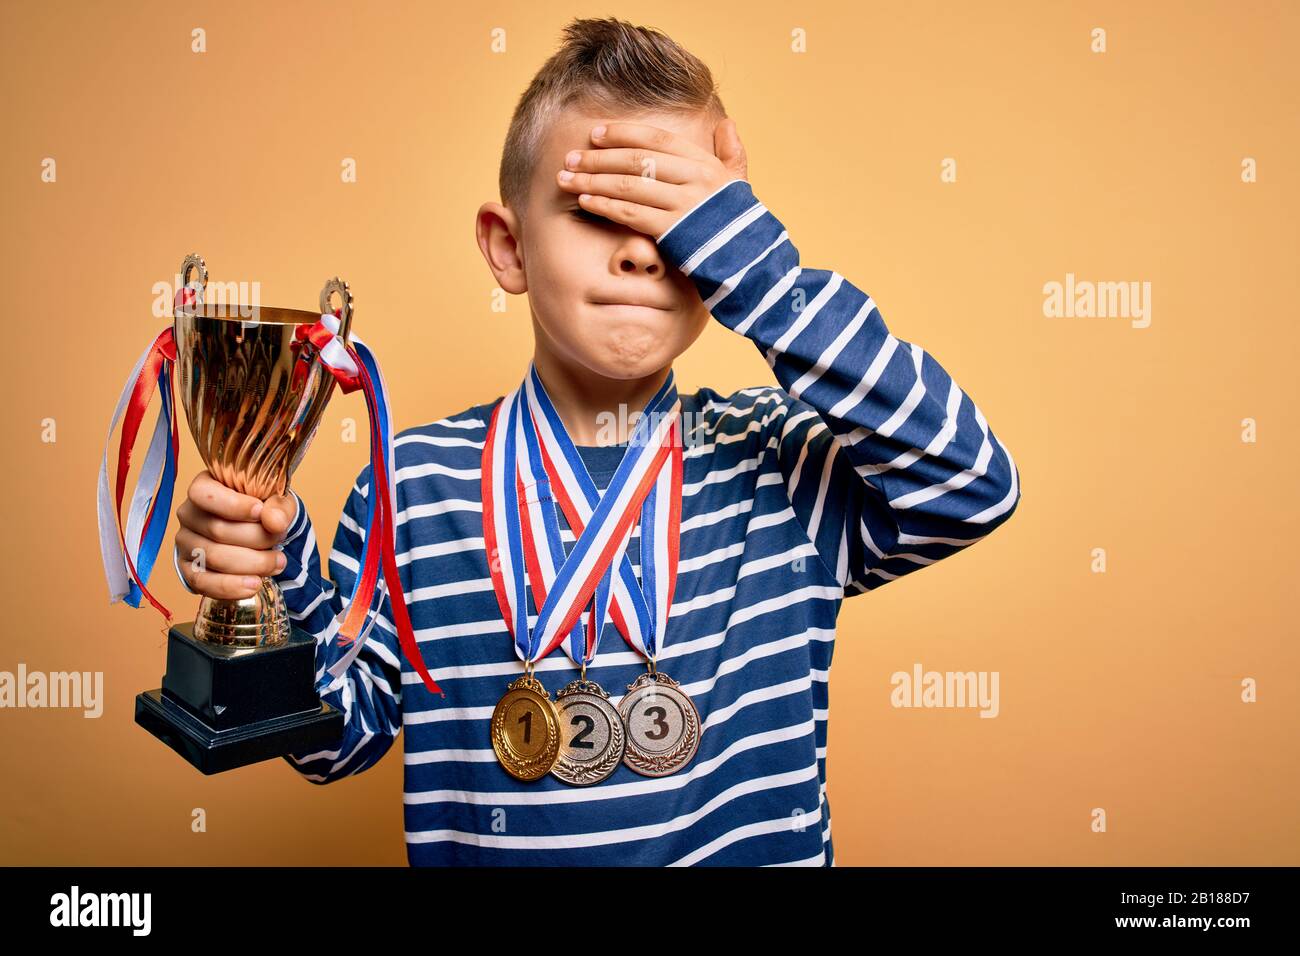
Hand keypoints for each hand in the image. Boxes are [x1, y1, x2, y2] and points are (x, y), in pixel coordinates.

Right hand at [174, 470, 297, 599]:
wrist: (260, 533)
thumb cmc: (264, 510)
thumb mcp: (276, 501)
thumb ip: (278, 508)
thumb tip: (274, 522)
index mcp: (205, 487)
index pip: (205, 494)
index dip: (234, 505)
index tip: (260, 511)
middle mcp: (189, 514)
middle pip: (217, 530)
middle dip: (255, 539)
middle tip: (280, 541)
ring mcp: (185, 543)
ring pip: (214, 558)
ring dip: (251, 564)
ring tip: (277, 562)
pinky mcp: (188, 570)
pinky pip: (203, 583)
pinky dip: (231, 587)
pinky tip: (254, 584)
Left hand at [554, 117, 748, 238]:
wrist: (750, 261)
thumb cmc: (738, 222)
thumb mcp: (739, 184)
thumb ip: (732, 153)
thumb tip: (726, 123)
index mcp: (704, 162)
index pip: (656, 138)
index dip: (622, 133)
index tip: (594, 134)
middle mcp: (694, 178)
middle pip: (636, 160)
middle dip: (597, 158)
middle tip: (569, 158)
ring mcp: (684, 205)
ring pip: (628, 185)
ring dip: (592, 180)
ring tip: (566, 179)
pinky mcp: (673, 231)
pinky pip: (632, 214)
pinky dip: (605, 205)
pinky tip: (585, 201)